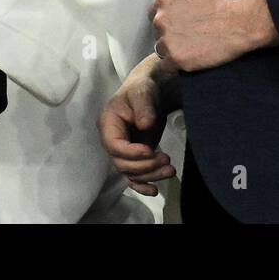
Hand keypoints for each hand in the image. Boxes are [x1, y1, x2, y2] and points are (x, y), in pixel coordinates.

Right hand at [98, 53, 178, 196]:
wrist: (152, 92)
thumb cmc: (143, 88)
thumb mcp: (143, 93)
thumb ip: (144, 107)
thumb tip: (144, 125)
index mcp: (108, 123)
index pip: (114, 146)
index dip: (131, 153)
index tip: (150, 151)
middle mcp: (112, 140)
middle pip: (123, 164)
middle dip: (145, 166)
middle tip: (166, 159)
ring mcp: (123, 150)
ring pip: (131, 172)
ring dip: (150, 175)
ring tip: (170, 169)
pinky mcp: (134, 157)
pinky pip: (134, 176)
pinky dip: (143, 185)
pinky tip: (155, 191)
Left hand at [150, 0, 273, 71]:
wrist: (237, 23)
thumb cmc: (217, 5)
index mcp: (162, 1)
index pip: (153, 14)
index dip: (168, 19)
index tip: (182, 22)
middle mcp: (159, 20)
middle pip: (157, 32)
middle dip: (169, 33)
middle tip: (190, 34)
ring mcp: (166, 40)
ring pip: (161, 49)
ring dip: (172, 49)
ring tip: (192, 46)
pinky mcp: (175, 59)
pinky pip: (166, 66)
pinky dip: (176, 64)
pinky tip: (190, 58)